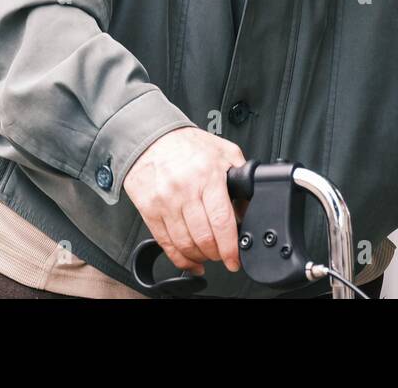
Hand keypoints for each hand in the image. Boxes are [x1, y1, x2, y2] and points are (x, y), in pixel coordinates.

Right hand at [123, 127, 245, 274]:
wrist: (151, 136)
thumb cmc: (188, 145)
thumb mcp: (224, 152)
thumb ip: (241, 177)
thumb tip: (248, 208)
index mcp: (208, 176)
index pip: (221, 221)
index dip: (230, 247)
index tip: (235, 259)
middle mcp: (185, 190)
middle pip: (204, 238)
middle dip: (218, 254)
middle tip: (223, 255)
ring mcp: (165, 202)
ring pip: (185, 244)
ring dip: (199, 257)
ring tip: (207, 255)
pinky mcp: (149, 210)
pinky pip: (165, 243)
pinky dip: (179, 258)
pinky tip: (189, 260)